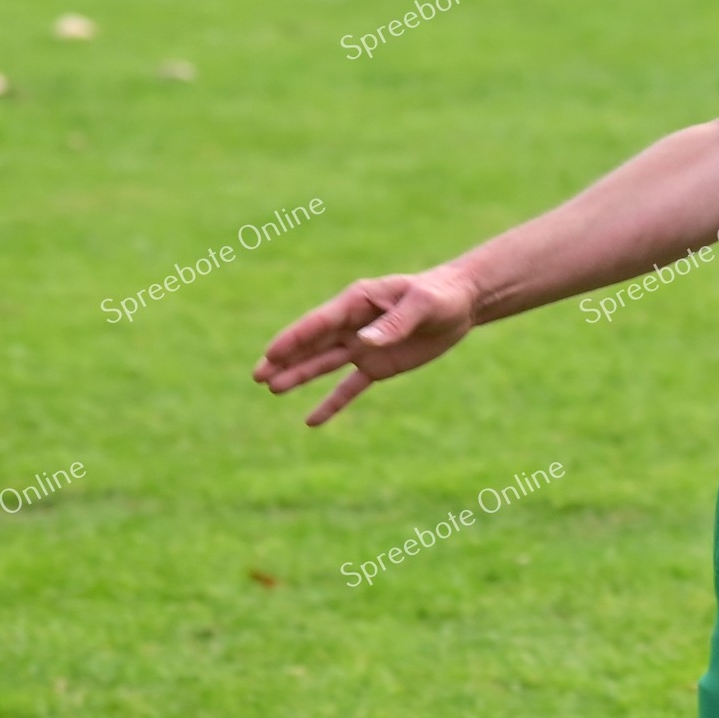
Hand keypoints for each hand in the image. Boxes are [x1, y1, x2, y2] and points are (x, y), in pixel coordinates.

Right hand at [254, 264, 479, 424]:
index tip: (270, 353)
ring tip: (272, 388)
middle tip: (257, 375)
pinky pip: (349, 387)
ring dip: (299, 376)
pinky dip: (331, 403)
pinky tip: (311, 421)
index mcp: (357, 301)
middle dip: (285, 358)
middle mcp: (353, 324)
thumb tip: (365, 342)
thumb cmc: (440, 296)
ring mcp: (362, 346)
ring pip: (323, 364)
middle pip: (312, 345)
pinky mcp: (376, 366)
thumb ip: (394, 323)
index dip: (294, 338)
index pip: (319, 323)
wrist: (461, 304)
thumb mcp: (422, 305)